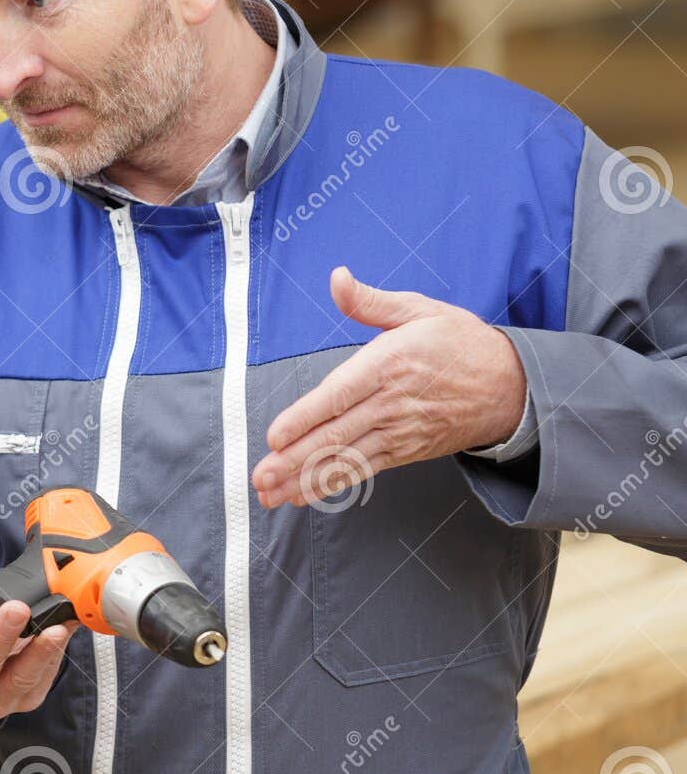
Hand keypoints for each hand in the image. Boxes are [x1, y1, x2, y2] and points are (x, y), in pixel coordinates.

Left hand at [252, 266, 527, 508]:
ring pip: (346, 459)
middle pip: (336, 436)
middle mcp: (391, 402)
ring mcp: (398, 431)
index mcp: (389, 364)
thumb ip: (371, 301)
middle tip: (260, 477)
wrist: (513, 387)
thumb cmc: (460, 343)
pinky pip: (363, 470)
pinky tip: (302, 495)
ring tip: (270, 494)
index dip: (305, 418)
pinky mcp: (405, 451)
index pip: (340, 395)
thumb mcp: (421, 310)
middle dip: (294, 459)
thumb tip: (337, 278)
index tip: (275, 436)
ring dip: (305, 479)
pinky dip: (331, 484)